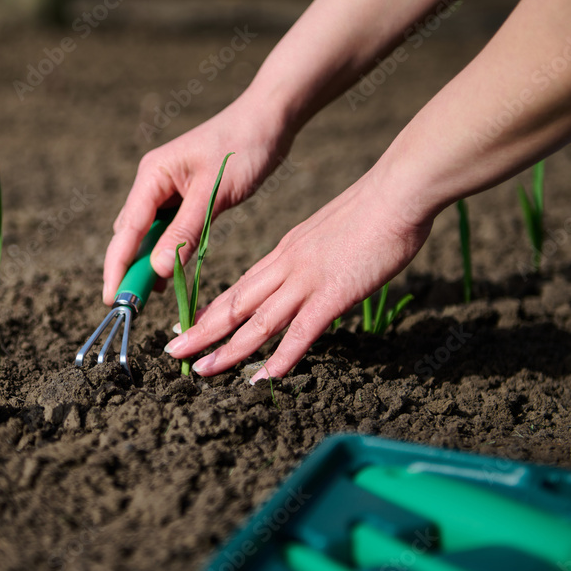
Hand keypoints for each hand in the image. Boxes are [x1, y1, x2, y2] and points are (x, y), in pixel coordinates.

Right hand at [102, 97, 289, 304]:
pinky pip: (168, 229)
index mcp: (152, 176)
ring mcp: (167, 188)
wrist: (268, 119)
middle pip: (130, 234)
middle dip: (128, 269)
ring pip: (148, 234)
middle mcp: (153, 182)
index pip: (126, 230)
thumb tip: (157, 268)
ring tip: (148, 298)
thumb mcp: (213, 194)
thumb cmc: (242, 147)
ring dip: (148, 263)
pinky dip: (167, 252)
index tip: (114, 298)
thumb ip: (185, 232)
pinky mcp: (185, 195)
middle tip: (132, 306)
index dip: (117, 266)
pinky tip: (171, 274)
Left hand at [163, 173, 431, 381]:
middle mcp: (286, 266)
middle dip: (201, 332)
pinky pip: (300, 332)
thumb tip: (311, 272)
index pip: (239, 286)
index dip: (212, 309)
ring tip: (201, 371)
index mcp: (284, 251)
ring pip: (256, 322)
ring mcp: (306, 281)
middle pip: (235, 304)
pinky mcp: (332, 294)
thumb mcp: (329, 232)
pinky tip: (262, 377)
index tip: (190, 327)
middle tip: (174, 352)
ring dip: (227, 350)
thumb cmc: (373, 210)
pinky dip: (279, 358)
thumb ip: (313, 255)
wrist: (397, 193)